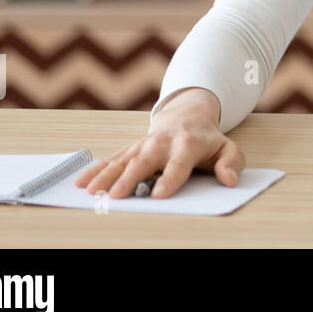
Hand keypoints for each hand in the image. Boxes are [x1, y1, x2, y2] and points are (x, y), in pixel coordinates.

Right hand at [74, 87, 243, 198]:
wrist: (186, 117)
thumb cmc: (207, 140)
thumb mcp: (227, 148)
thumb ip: (231, 163)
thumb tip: (229, 180)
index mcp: (188, 145)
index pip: (179, 163)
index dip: (170, 178)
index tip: (159, 194)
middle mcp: (162, 144)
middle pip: (145, 161)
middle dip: (130, 178)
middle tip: (118, 195)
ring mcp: (143, 145)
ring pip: (122, 160)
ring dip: (106, 175)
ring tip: (93, 191)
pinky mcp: (129, 149)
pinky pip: (110, 159)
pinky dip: (95, 170)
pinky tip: (80, 182)